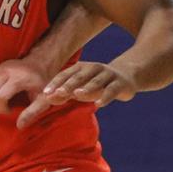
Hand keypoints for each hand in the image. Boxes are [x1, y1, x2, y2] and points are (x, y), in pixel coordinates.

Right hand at [0, 57, 48, 115]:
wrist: (39, 63)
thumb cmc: (42, 82)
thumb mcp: (42, 99)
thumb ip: (32, 112)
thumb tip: (19, 126)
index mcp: (17, 78)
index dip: (3, 109)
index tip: (12, 110)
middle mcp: (4, 71)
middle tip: (8, 107)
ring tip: (6, 101)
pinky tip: (3, 94)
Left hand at [15, 61, 134, 128]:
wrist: (126, 77)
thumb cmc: (97, 84)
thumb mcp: (81, 87)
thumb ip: (65, 93)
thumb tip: (47, 99)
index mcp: (81, 68)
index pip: (65, 75)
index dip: (55, 83)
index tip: (46, 93)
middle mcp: (93, 68)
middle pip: (79, 77)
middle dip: (68, 85)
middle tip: (58, 93)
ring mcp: (107, 74)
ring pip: (95, 81)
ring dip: (86, 88)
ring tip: (77, 94)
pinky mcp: (120, 83)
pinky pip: (111, 90)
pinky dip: (105, 97)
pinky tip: (99, 104)